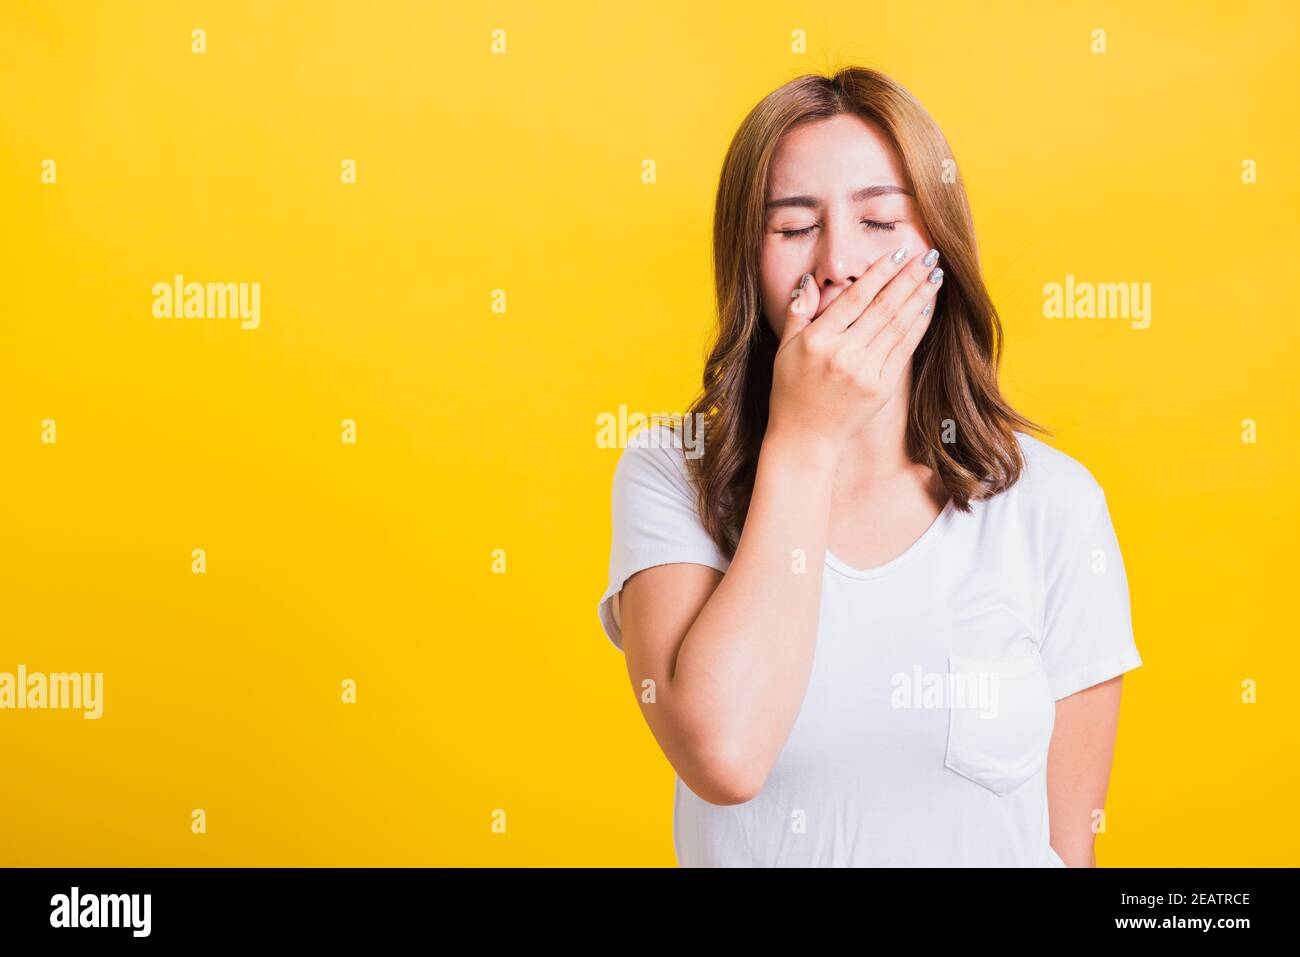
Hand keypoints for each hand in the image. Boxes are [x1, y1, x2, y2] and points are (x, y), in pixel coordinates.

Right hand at [767, 245, 942, 457]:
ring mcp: (865, 373)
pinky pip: (903, 350)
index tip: (898, 253)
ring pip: (897, 326)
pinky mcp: (881, 388)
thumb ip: (798, 313)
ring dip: (920, 298)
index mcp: (818, 341)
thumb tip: (809, 282)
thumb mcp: (785, 349)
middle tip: (929, 255)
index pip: (855, 298)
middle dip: (909, 278)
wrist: (806, 438)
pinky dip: (918, 327)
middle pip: (883, 308)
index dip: (879, 273)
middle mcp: (843, 355)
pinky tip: (928, 308)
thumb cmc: (791, 391)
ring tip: (936, 275)